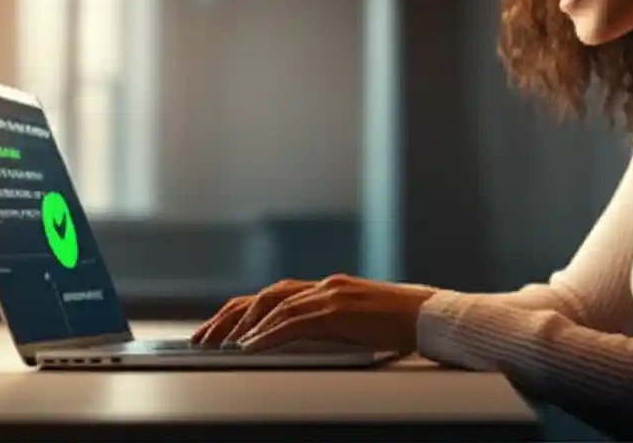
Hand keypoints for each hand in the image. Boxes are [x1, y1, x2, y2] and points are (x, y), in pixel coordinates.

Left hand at [200, 274, 438, 352]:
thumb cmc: (399, 325)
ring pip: (273, 306)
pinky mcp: (340, 310)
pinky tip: (252, 347)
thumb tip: (293, 344)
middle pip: (263, 297)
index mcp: (325, 288)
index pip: (271, 296)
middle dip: (228, 318)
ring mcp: (331, 295)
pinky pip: (295, 322)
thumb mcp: (355, 324)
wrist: (431, 317)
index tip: (215, 331)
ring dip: (243, 327)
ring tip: (221, 345)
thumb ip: (327, 326)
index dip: (239, 312)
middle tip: (202, 339)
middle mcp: (323, 286)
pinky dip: (270, 335)